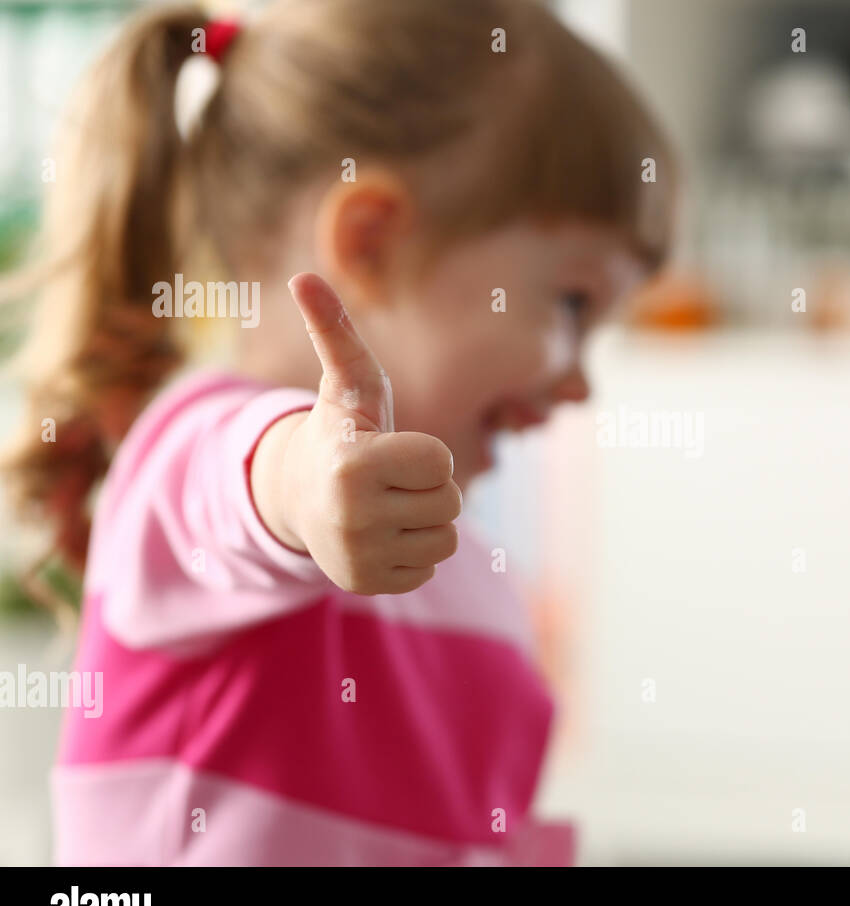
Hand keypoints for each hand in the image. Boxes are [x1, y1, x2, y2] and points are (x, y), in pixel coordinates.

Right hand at [277, 272, 459, 593]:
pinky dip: (414, 551)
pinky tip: (381, 533)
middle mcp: (352, 516)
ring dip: (426, 520)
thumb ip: (334, 331)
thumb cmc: (340, 430)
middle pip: (451, 503)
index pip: (443, 464)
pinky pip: (429, 568)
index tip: (393, 449)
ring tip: (387, 505)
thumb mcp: (346, 382)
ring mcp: (358, 556)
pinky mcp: (366, 584)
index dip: (427, 454)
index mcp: (354, 465)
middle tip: (391, 479)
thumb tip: (302, 276)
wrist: (298, 497)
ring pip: (445, 539)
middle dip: (430, 488)